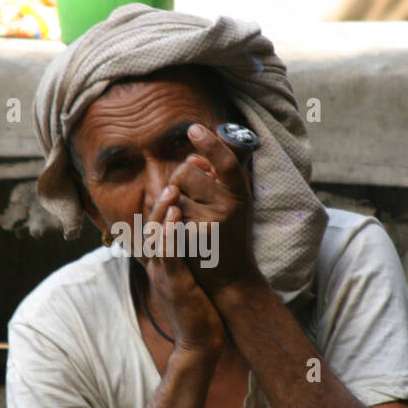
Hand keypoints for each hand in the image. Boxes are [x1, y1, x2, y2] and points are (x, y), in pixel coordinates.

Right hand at [143, 193, 226, 359]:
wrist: (201, 340)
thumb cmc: (198, 308)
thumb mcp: (187, 277)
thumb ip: (185, 257)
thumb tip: (192, 237)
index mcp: (160, 263)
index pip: (153, 230)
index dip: (157, 208)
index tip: (170, 187)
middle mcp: (157, 266)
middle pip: (150, 229)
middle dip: (158, 204)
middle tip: (170, 183)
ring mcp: (163, 275)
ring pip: (156, 239)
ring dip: (162, 214)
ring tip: (172, 192)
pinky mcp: (174, 285)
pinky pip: (169, 257)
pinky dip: (170, 236)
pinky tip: (175, 220)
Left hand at [165, 122, 259, 296]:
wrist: (230, 278)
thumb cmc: (229, 233)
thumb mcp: (234, 202)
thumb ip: (217, 177)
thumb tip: (193, 157)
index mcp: (241, 194)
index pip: (225, 161)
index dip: (210, 143)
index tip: (193, 128)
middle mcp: (229, 207)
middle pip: (185, 172)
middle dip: (181, 180)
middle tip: (192, 198)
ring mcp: (209, 224)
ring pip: (171, 192)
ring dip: (173, 200)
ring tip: (190, 219)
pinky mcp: (190, 239)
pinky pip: (165, 213)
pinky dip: (167, 218)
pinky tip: (181, 232)